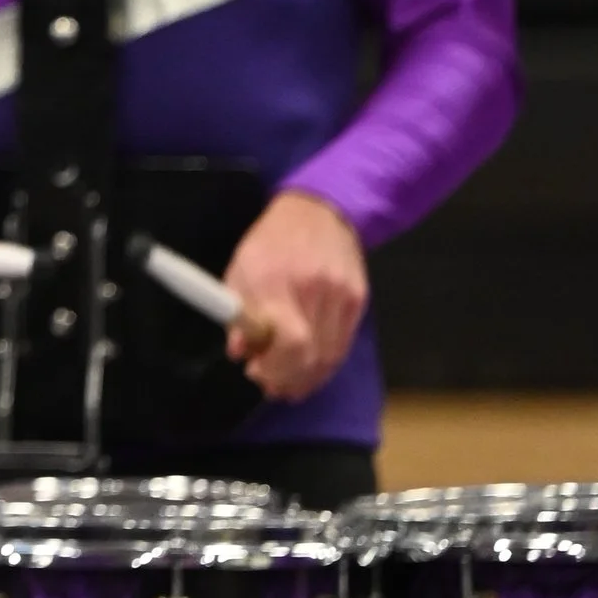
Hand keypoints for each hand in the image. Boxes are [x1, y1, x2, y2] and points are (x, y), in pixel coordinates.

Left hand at [223, 190, 367, 401]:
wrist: (319, 211)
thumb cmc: (271, 242)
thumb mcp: (240, 269)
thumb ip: (237, 313)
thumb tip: (239, 352)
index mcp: (279, 281)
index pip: (291, 341)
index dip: (275, 367)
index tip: (256, 371)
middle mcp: (315, 290)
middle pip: (312, 356)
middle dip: (289, 380)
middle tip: (271, 386)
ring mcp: (342, 295)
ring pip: (331, 356)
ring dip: (308, 378)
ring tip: (289, 384)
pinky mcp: (359, 299)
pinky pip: (343, 345)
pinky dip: (325, 363)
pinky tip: (309, 368)